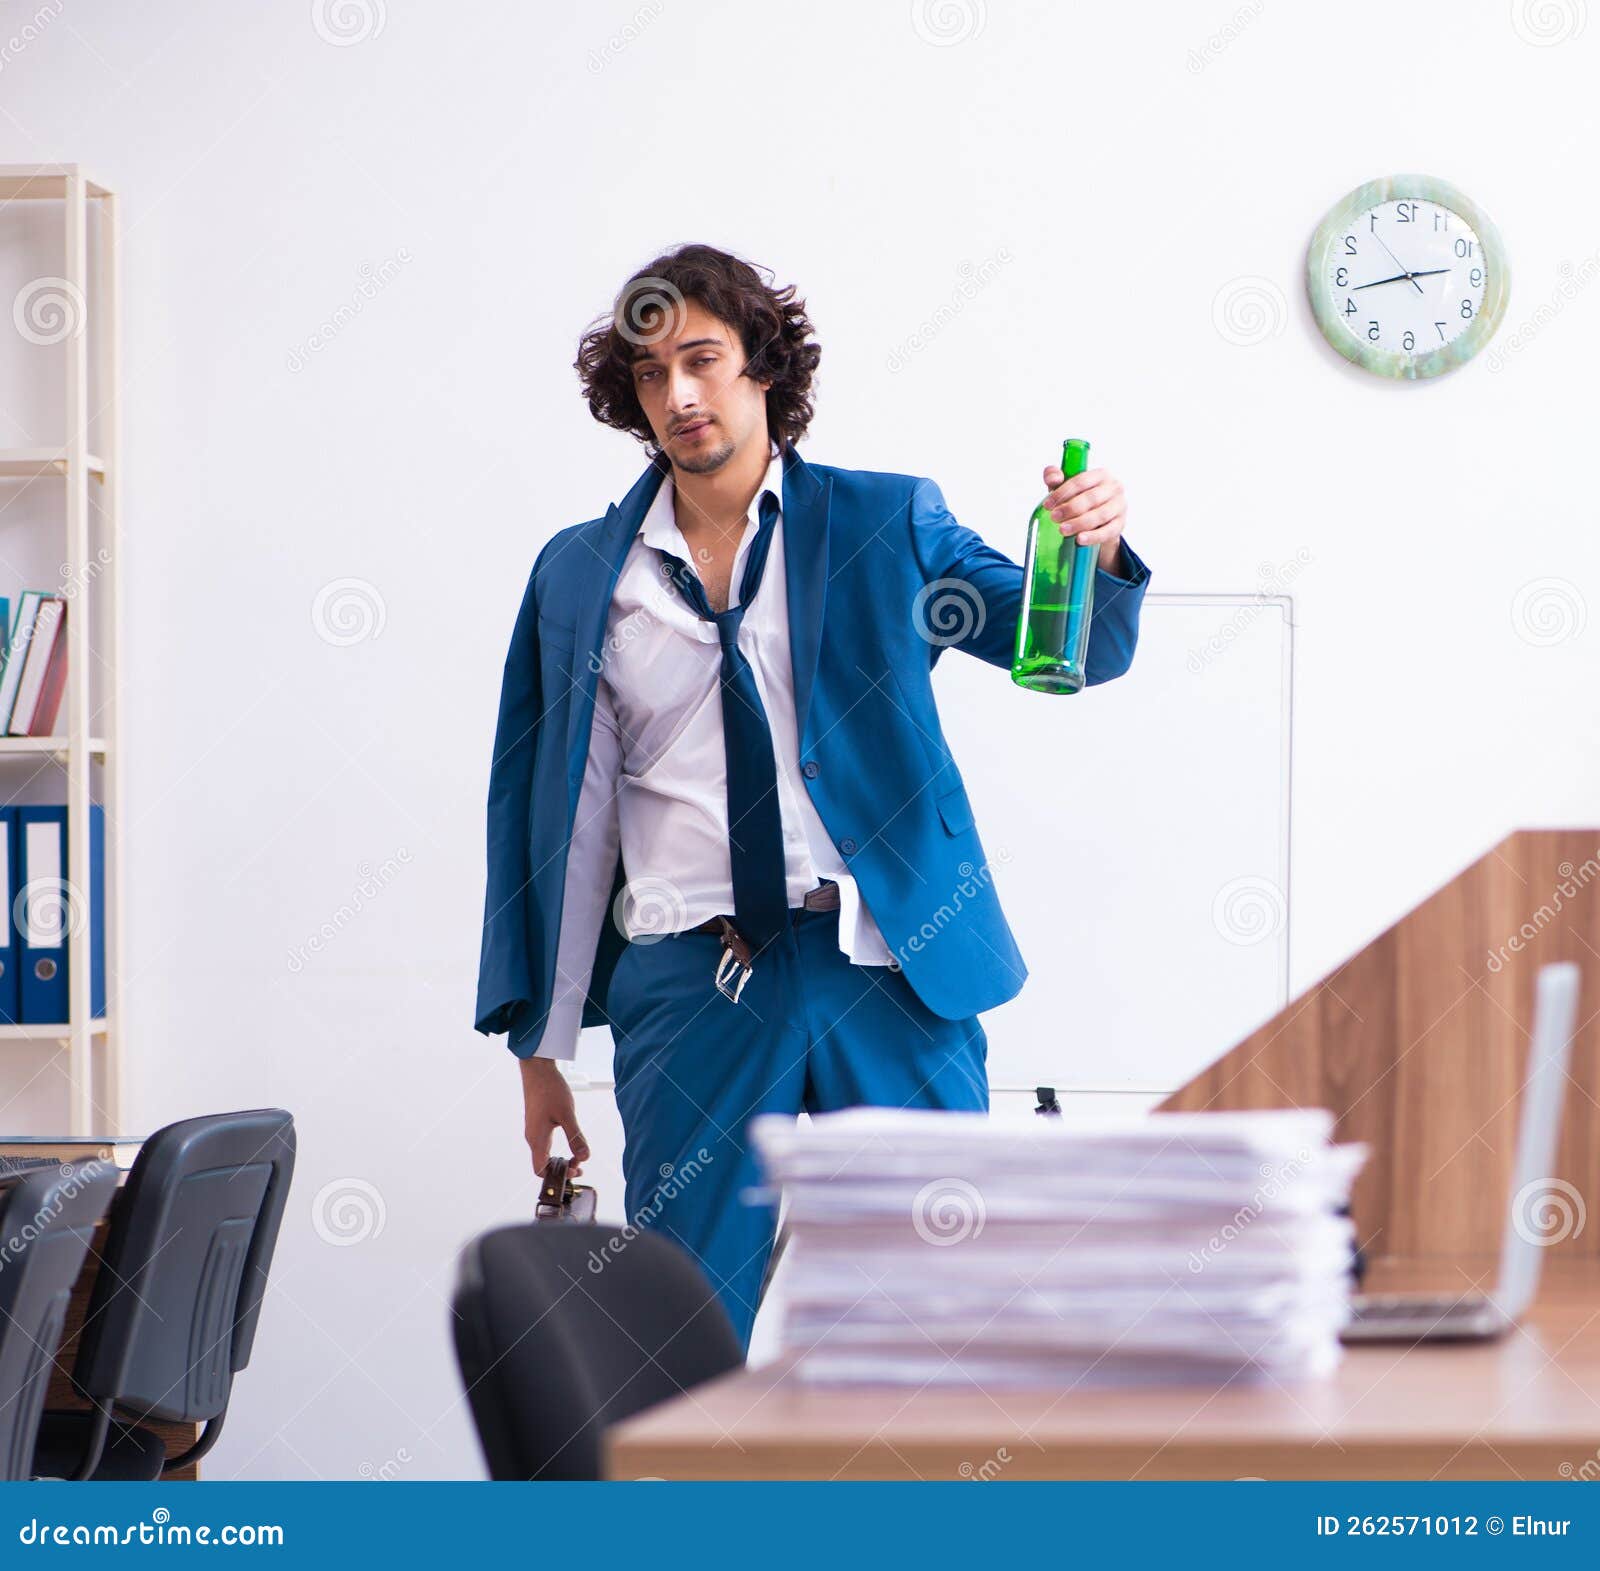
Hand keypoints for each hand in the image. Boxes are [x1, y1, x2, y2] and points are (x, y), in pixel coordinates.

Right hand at [519, 1055, 589, 1181]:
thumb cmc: (550, 1089)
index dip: (557, 1176)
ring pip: (544, 1154)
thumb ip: (575, 1137)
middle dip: (562, 1168)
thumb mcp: (567, 1114)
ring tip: (577, 1154)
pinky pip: (544, 1143)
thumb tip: (585, 1157)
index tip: (575, 1169)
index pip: (541, 1170)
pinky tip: (569, 1140)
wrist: (537, 1070)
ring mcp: (533, 1130)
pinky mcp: (536, 1122)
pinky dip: (556, 1148)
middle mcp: (532, 1137)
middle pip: (543, 1164)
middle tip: (580, 1164)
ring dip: (560, 1158)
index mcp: (537, 1139)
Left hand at [1043, 463, 1127, 575]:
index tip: (1047, 505)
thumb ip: (1055, 477)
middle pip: (1091, 498)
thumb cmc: (1080, 498)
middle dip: (1070, 508)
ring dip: (1079, 523)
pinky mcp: (1120, 524)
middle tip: (1053, 518)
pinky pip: (1107, 532)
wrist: (1099, 519)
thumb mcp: (1067, 487)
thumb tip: (1053, 478)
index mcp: (1101, 475)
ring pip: (1100, 515)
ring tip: (1062, 530)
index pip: (1081, 481)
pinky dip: (1093, 536)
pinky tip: (1079, 540)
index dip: (1062, 493)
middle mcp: (1114, 488)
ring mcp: (1120, 506)